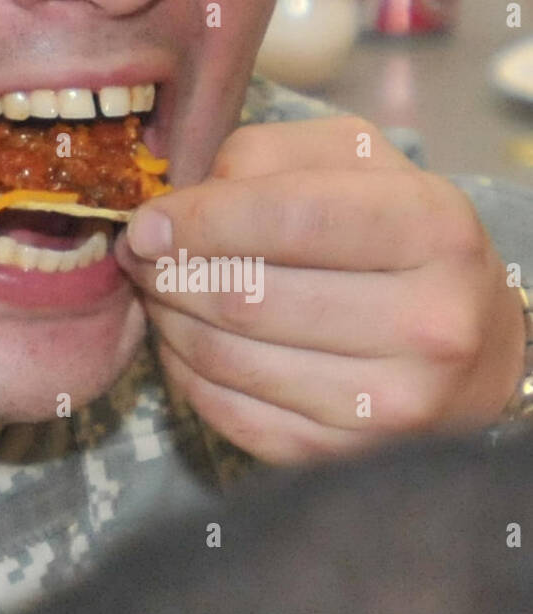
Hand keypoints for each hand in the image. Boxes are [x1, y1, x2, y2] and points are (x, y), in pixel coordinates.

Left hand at [115, 116, 524, 465]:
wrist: (475, 342)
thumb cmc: (392, 229)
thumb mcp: (348, 159)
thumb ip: (262, 157)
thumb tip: (170, 215)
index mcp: (432, 227)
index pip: (289, 219)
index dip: (198, 220)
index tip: (146, 223)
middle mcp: (429, 322)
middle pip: (248, 297)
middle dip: (169, 273)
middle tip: (138, 256)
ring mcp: (393, 402)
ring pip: (229, 359)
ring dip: (168, 320)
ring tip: (158, 291)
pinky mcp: (351, 455)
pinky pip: (231, 414)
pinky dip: (186, 373)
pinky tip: (184, 340)